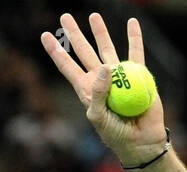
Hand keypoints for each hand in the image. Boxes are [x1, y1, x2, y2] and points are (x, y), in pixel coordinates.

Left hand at [41, 13, 166, 166]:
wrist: (140, 140)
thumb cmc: (115, 134)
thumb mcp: (99, 118)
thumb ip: (98, 94)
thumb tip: (105, 67)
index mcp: (86, 89)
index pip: (68, 66)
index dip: (57, 51)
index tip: (45, 35)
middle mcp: (100, 79)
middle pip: (84, 51)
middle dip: (73, 34)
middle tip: (64, 17)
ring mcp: (119, 75)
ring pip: (107, 48)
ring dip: (100, 32)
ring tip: (93, 16)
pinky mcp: (138, 75)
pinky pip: (136, 53)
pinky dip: (135, 38)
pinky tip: (132, 23)